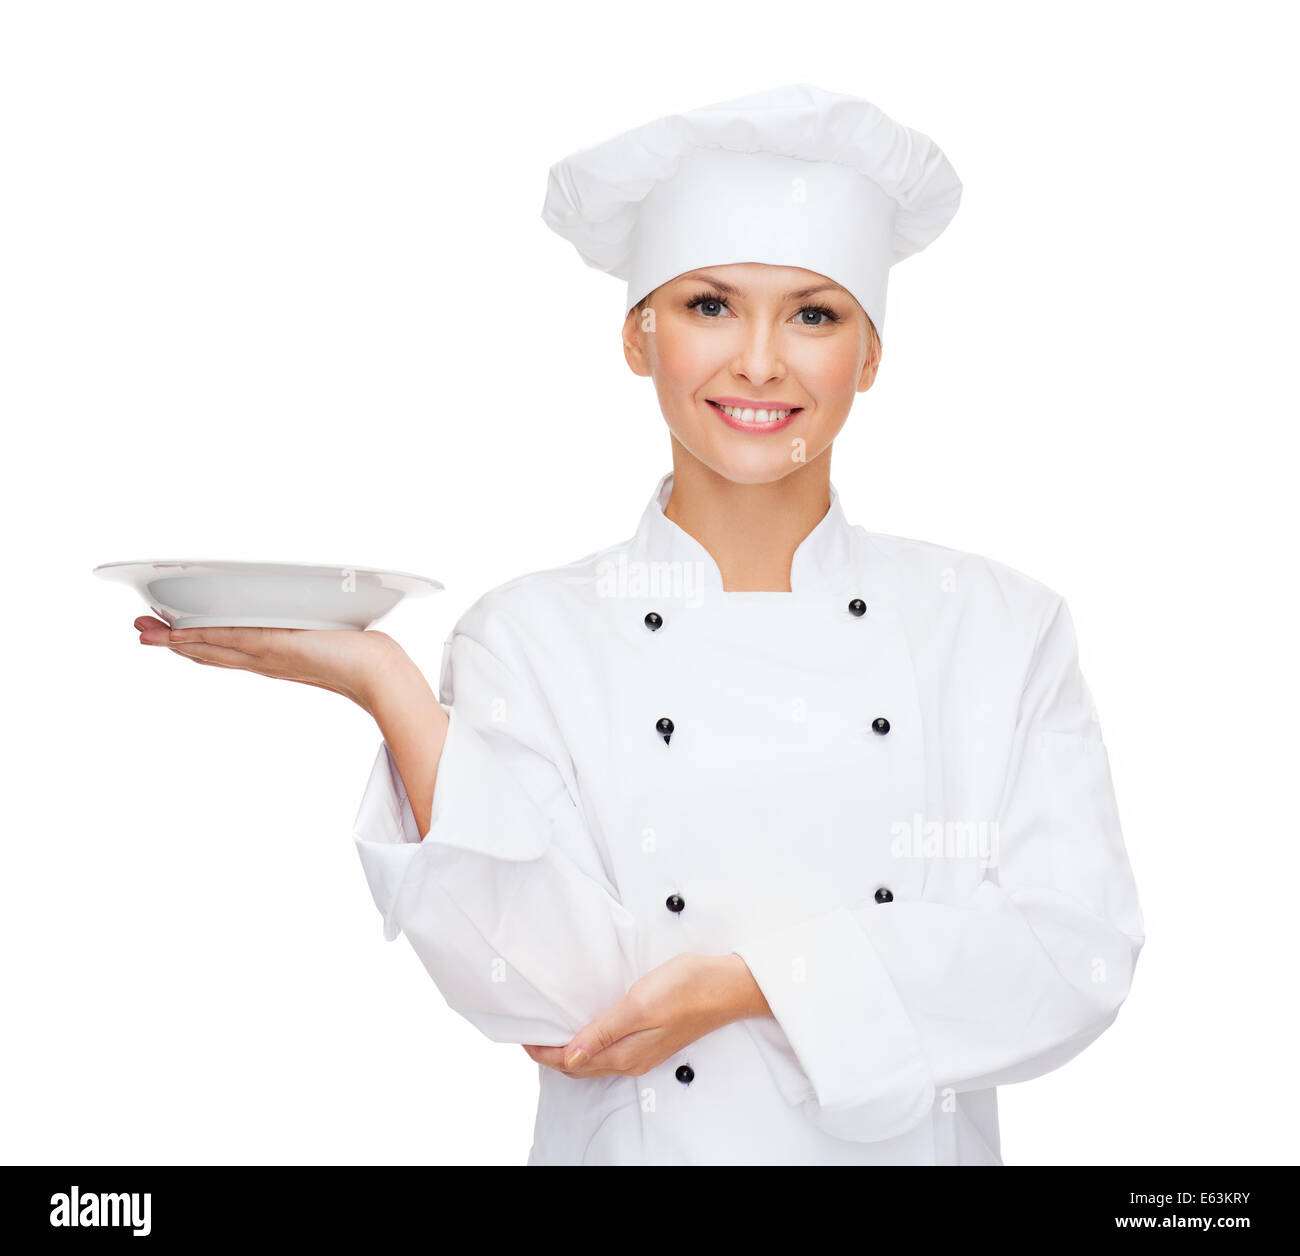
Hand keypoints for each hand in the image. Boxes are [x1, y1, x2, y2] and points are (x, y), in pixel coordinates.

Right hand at [134, 615, 402, 714]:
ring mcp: (266, 656)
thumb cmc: (361, 658)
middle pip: (207, 652)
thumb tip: (314, 626)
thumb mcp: (328, 641)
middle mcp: (264, 660)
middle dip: (171, 642)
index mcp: (272, 659)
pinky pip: (230, 640)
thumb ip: (313, 635)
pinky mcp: (276, 647)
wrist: (378, 674)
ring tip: (145, 632)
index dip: (193, 644)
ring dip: (175, 640)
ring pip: (211, 647)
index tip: (167, 636)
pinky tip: (180, 634)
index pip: (225, 651)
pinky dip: (202, 637)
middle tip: (139, 631)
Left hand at [522, 953, 769, 1078]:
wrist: (728, 985)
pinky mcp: (654, 1038)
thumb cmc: (686, 989)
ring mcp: (645, 1051)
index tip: (523, 1038)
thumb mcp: (638, 1005)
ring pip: (596, 1060)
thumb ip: (603, 1032)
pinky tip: (589, 1028)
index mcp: (625, 1054)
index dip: (545, 1052)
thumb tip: (569, 1057)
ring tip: (552, 1033)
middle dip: (553, 1055)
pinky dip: (591, 1045)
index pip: (572, 1062)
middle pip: (581, 1066)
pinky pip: (612, 1051)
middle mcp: (633, 1059)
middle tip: (531, 1036)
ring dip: (571, 1052)